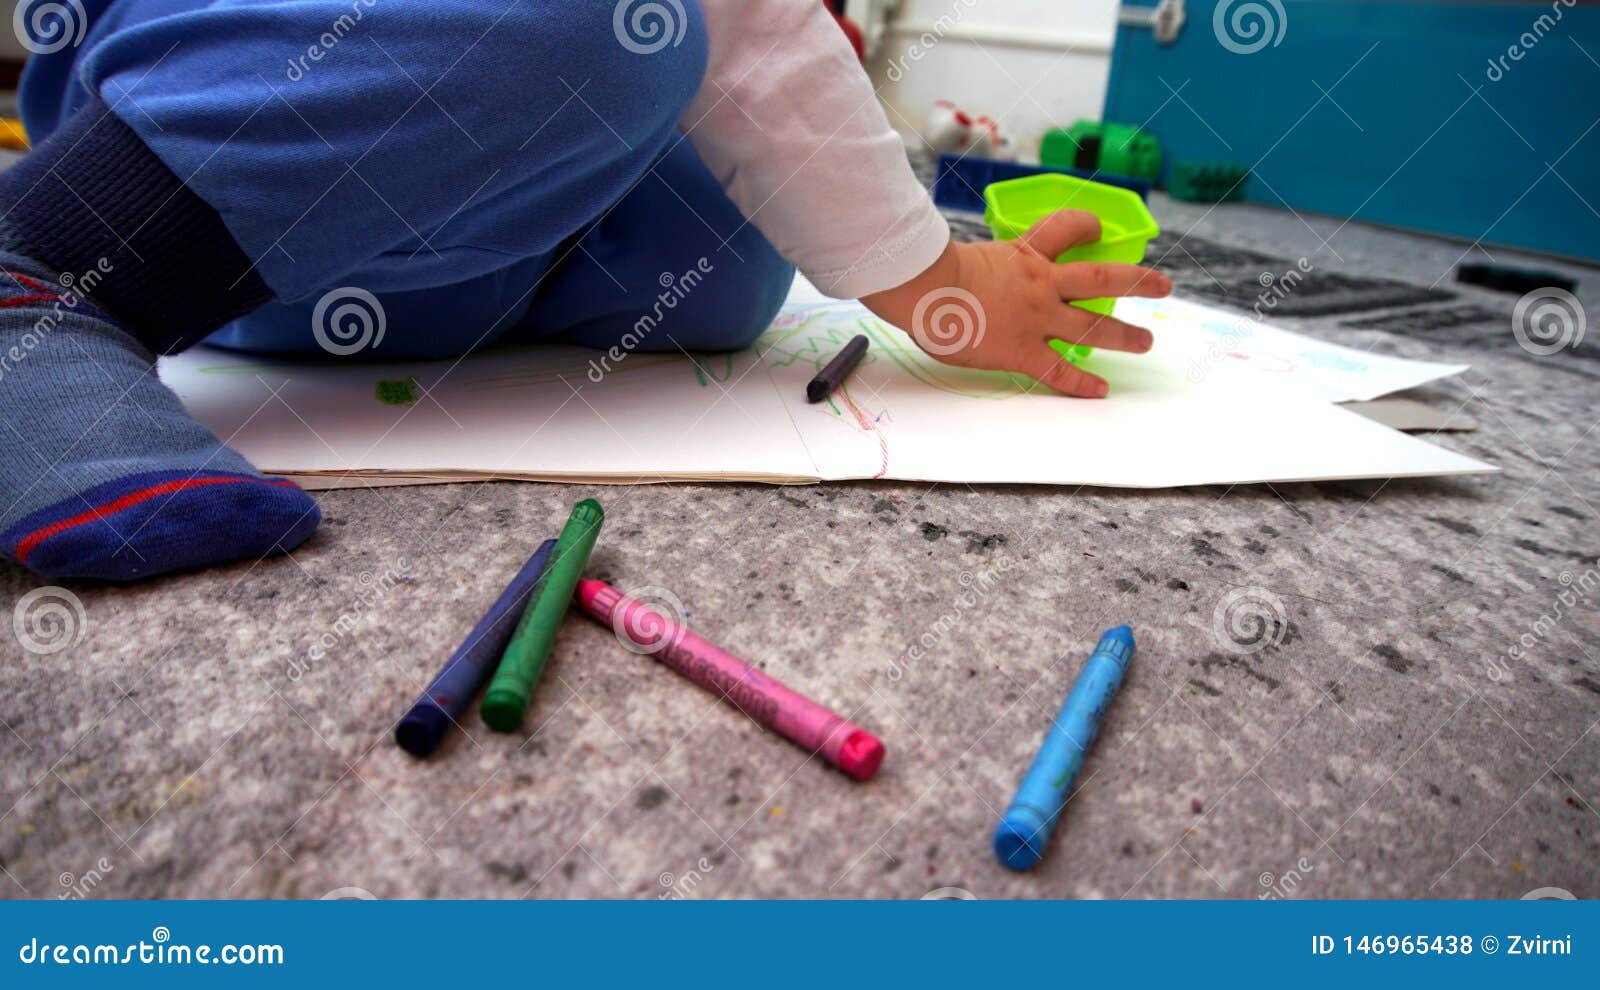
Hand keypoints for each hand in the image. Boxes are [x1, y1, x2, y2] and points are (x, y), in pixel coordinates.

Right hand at [861, 210, 1171, 396]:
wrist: (927, 292)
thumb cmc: (930, 276)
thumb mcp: (961, 259)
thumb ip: (976, 270)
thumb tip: (962, 284)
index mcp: (1024, 256)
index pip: (1065, 229)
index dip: (1086, 226)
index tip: (1098, 228)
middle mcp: (1041, 285)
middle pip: (1101, 277)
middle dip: (1137, 280)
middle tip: (1162, 285)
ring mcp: (1037, 319)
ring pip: (1093, 324)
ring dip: (1124, 334)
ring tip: (1145, 341)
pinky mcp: (1024, 351)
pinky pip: (1060, 369)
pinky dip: (1081, 383)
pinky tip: (1100, 390)